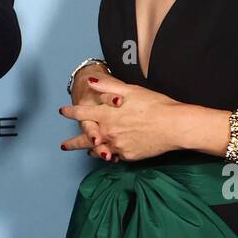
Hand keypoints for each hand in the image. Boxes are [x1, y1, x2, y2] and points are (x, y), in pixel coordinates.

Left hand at [59, 71, 180, 161]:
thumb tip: (89, 81)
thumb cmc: (155, 105)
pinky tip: (110, 153)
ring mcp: (118, 146)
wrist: (174, 126)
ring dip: (91, 150)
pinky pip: (115, 155)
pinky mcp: (128, 156)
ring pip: (99, 150)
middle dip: (73, 142)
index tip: (63, 112)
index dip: (71, 112)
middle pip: (85, 138)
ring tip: (87, 151)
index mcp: (107, 114)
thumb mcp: (130, 90)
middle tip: (64, 145)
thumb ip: (107, 86)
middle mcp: (109, 132)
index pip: (82, 114)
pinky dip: (111, 153)